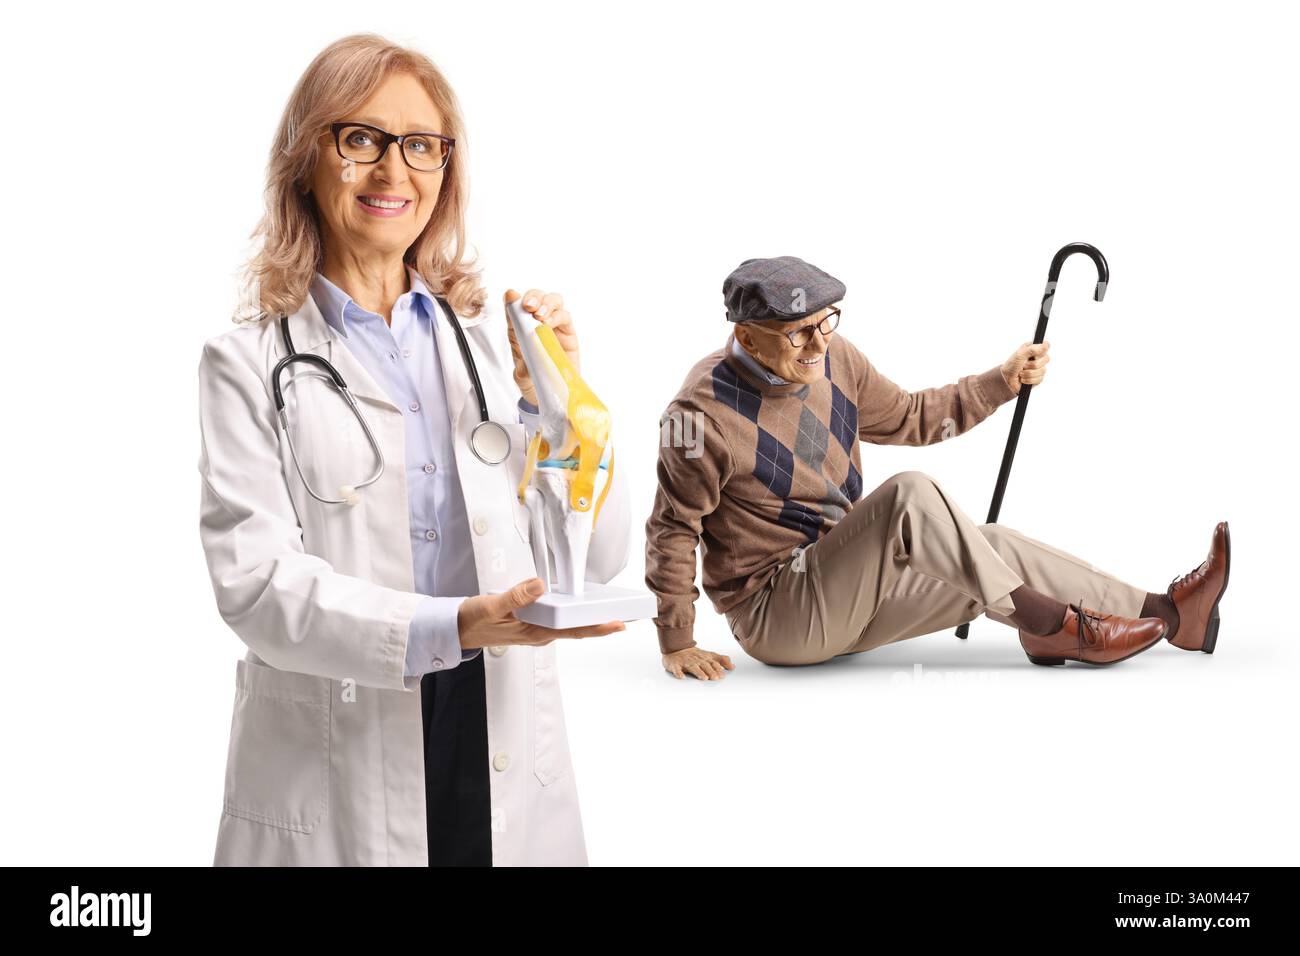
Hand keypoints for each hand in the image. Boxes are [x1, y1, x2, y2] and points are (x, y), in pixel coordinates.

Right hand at [458, 577, 624, 649]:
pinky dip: (573, 615)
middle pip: (577, 629)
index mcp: (534, 632)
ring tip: (613, 611)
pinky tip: (580, 607)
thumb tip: (539, 585)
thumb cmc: (473, 620)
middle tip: (629, 617)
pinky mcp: (531, 625)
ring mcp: (536, 631)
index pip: (573, 631)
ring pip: (570, 626)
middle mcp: (539, 634)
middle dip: (603, 624)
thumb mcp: (492, 606)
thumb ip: (516, 596)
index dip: (598, 627)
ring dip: (590, 620)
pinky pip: (558, 621)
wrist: (456, 630)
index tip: (620, 623)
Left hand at [505, 288, 579, 405]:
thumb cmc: (534, 381)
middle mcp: (536, 324)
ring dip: (546, 303)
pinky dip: (557, 316)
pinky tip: (550, 323)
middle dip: (532, 297)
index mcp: (519, 330)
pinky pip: (565, 316)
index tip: (510, 297)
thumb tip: (524, 364)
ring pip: (553, 301)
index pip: (515, 308)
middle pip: (536, 298)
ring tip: (540, 315)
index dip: (512, 300)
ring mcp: (554, 326)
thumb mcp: (522, 377)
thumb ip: (522, 369)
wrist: (550, 394)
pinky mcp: (568, 333)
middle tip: (528, 307)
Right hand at [662, 647, 734, 680]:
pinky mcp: (675, 665)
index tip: (723, 675)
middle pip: (704, 665)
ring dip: (698, 672)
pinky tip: (681, 676)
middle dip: (710, 671)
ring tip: (704, 678)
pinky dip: (678, 673)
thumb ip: (721, 660)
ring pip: (692, 667)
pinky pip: (676, 669)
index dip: (718, 668)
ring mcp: (685, 662)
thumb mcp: (709, 655)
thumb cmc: (694, 655)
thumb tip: (733, 666)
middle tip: (715, 678)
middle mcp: (696, 660)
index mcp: (704, 658)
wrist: (676, 647)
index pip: (712, 662)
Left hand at [1001, 341, 1050, 395]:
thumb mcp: (1020, 355)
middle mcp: (1037, 357)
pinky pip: (1039, 379)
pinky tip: (1023, 379)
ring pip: (1042, 370)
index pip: (1046, 346)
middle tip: (1023, 365)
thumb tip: (1046, 344)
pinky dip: (1029, 380)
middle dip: (1032, 364)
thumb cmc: (1011, 366)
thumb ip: (1032, 349)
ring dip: (1028, 373)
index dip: (1041, 351)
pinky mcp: (1038, 378)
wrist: (1006, 380)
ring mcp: (1039, 368)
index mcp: (1033, 349)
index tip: (1033, 355)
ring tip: (1021, 373)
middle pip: (1046, 359)